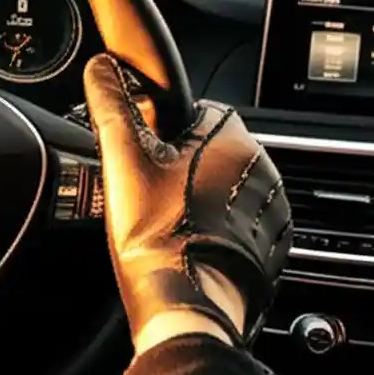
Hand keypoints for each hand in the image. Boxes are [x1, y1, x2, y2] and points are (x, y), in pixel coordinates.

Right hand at [83, 54, 290, 349]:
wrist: (187, 305)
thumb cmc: (159, 236)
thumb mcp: (124, 162)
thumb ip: (112, 108)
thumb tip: (100, 69)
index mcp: (232, 138)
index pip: (197, 111)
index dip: (164, 130)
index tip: (145, 153)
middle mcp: (263, 169)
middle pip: (212, 151)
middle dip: (184, 166)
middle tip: (151, 191)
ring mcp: (271, 211)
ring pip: (227, 188)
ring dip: (204, 197)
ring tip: (170, 221)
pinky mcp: (273, 246)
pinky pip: (242, 223)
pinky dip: (220, 230)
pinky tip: (191, 244)